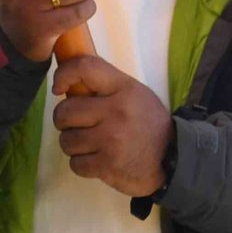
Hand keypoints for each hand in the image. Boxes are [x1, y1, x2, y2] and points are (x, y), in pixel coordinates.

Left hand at [50, 55, 172, 197]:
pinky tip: (98, 160)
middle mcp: (116, 111)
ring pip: (66, 140)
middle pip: (65, 112)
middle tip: (79, 125)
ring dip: (74, 145)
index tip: (58, 88)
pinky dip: (82, 164)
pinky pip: (75, 163)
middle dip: (65, 121)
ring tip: (92, 144)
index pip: (85, 67)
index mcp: (123, 88)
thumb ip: (104, 87)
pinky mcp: (107, 165)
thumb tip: (66, 82)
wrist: (172, 159)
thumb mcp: (133, 94)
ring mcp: (110, 140)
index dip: (63, 74)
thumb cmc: (147, 123)